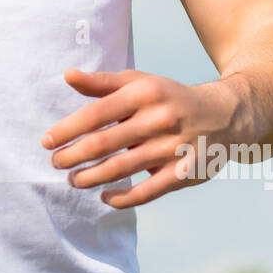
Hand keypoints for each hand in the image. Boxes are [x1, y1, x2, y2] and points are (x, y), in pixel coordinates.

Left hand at [40, 68, 240, 207]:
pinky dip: (121, 198)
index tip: (46, 141)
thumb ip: (103, 83)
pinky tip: (104, 196)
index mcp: (145, 93)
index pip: (96, 114)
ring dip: (90, 178)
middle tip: (55, 163)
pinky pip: (147, 192)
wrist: (226, 114)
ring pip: (121, 169)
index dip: (67, 130)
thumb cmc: (170, 98)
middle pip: (104, 144)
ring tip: (74, 180)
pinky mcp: (185, 173)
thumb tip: (67, 75)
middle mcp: (159, 119)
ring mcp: (173, 147)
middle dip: (72, 157)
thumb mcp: (141, 83)